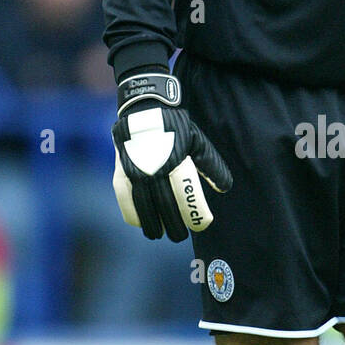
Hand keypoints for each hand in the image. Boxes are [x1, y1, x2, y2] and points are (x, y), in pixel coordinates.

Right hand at [111, 71, 231, 240]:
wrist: (143, 107)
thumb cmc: (175, 126)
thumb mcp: (198, 141)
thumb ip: (211, 165)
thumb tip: (225, 188)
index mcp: (174, 162)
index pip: (184, 197)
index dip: (193, 214)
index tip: (201, 224)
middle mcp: (153, 169)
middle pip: (164, 206)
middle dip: (174, 225)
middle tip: (181, 236)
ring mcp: (134, 171)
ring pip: (143, 207)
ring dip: (152, 224)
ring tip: (159, 234)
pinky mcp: (120, 171)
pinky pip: (124, 198)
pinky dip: (132, 213)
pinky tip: (140, 223)